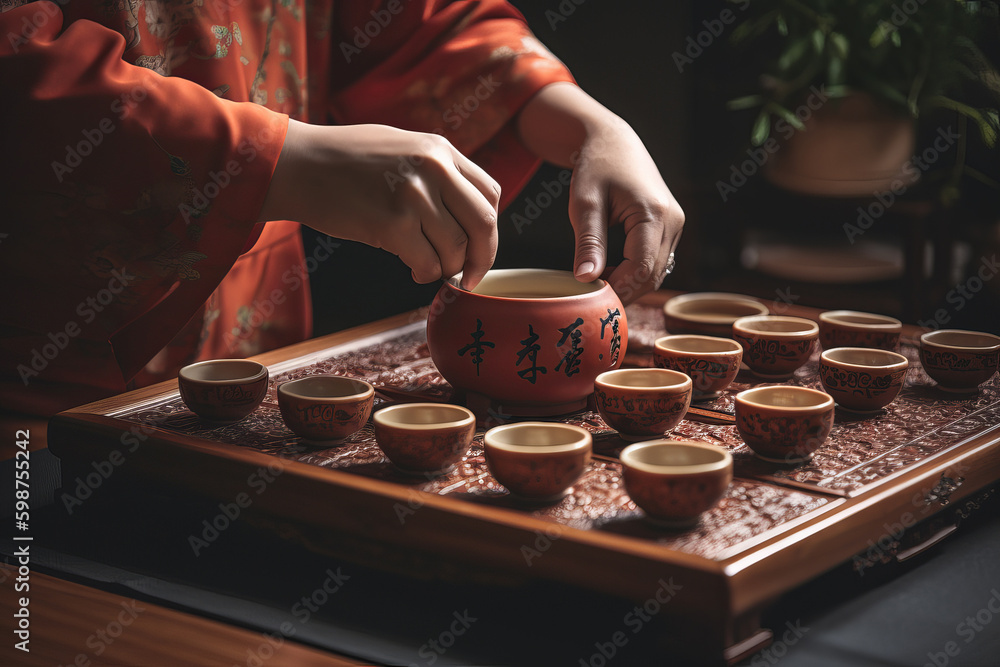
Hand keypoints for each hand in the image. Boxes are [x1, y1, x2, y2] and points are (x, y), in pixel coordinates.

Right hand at [260, 120, 499, 288]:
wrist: (295, 165)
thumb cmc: (344, 162)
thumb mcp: (401, 147)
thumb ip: (437, 172)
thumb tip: (467, 215)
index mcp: (440, 149)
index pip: (490, 194)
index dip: (489, 229)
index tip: (479, 248)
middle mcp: (433, 167)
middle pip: (483, 224)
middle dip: (481, 258)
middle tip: (470, 277)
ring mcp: (413, 195)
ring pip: (455, 249)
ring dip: (446, 268)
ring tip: (428, 267)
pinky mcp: (391, 223)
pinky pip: (427, 263)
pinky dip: (425, 274)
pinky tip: (413, 270)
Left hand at [517, 83, 684, 303]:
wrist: (614, 140)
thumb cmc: (596, 166)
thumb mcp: (584, 203)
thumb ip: (588, 243)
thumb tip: (586, 280)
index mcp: (654, 213)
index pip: (641, 268)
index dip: (618, 289)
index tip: (591, 296)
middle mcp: (673, 220)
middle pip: (653, 274)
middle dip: (624, 290)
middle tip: (592, 295)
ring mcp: (676, 224)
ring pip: (657, 271)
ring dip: (630, 282)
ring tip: (599, 280)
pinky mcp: (671, 226)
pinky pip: (657, 260)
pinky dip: (636, 271)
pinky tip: (611, 269)